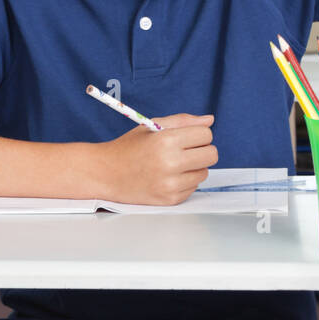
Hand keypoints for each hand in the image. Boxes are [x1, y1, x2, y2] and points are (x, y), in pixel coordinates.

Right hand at [97, 113, 217, 205]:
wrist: (106, 173)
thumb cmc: (129, 147)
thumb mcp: (152, 125)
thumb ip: (183, 121)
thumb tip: (209, 120)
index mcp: (166, 140)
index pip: (206, 135)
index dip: (198, 134)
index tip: (189, 137)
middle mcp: (170, 163)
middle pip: (211, 155)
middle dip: (202, 150)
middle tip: (185, 150)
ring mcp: (171, 184)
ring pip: (204, 172)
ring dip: (193, 167)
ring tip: (173, 164)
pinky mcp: (171, 199)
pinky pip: (193, 188)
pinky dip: (185, 182)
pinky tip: (168, 177)